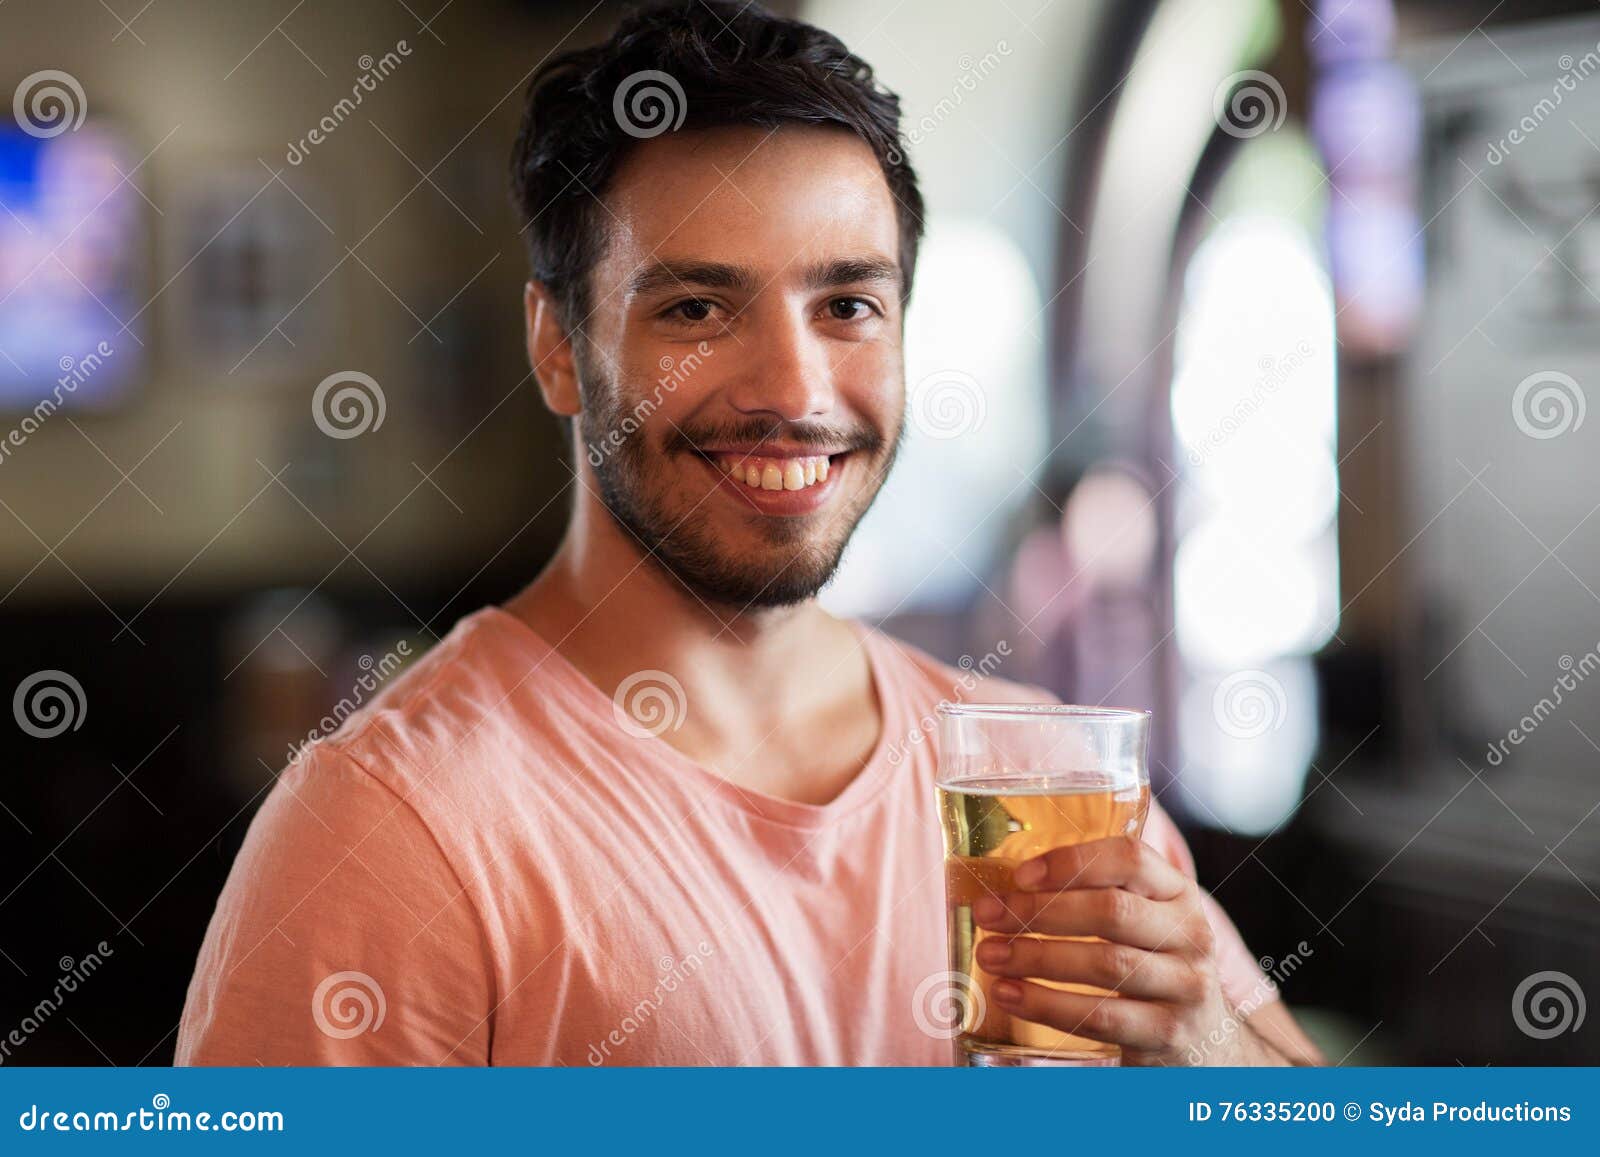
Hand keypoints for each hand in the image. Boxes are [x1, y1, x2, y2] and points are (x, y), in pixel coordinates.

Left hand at [970, 835, 1282, 1065]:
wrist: (1207, 1042)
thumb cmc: (1152, 967)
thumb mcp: (1143, 921)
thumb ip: (1093, 894)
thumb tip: (1004, 883)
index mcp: (1178, 894)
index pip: (1130, 858)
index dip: (1072, 861)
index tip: (1020, 874)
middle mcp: (1190, 934)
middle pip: (1112, 911)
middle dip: (1039, 911)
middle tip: (988, 916)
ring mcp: (1185, 986)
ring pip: (1104, 963)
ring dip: (1036, 957)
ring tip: (990, 956)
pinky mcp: (1168, 1034)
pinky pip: (1100, 1017)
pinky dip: (1047, 1004)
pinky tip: (1010, 995)